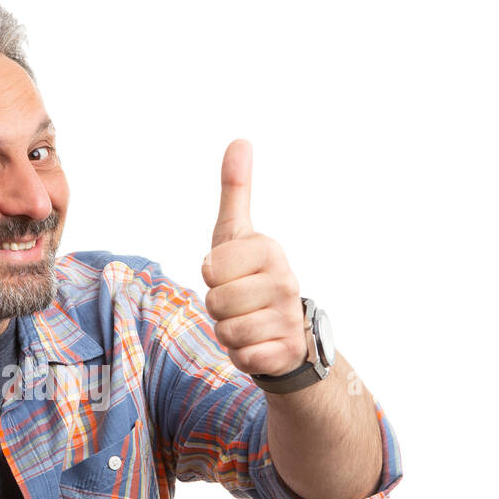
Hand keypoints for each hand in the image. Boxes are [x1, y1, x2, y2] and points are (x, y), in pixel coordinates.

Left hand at [202, 139, 306, 377]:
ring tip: (245, 322)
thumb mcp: (238, 233)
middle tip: (236, 303)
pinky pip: (243, 358)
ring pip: (226, 332)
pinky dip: (242, 356)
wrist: (286, 330)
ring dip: (227, 333)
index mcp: (269, 250)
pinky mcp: (285, 351)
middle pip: (216, 302)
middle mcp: (285, 281)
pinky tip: (256, 344)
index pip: (211, 268)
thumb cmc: (250, 277)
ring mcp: (287, 318)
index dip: (212, 276)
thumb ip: (236, 190)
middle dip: (217, 308)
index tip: (230, 275)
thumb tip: (239, 141)